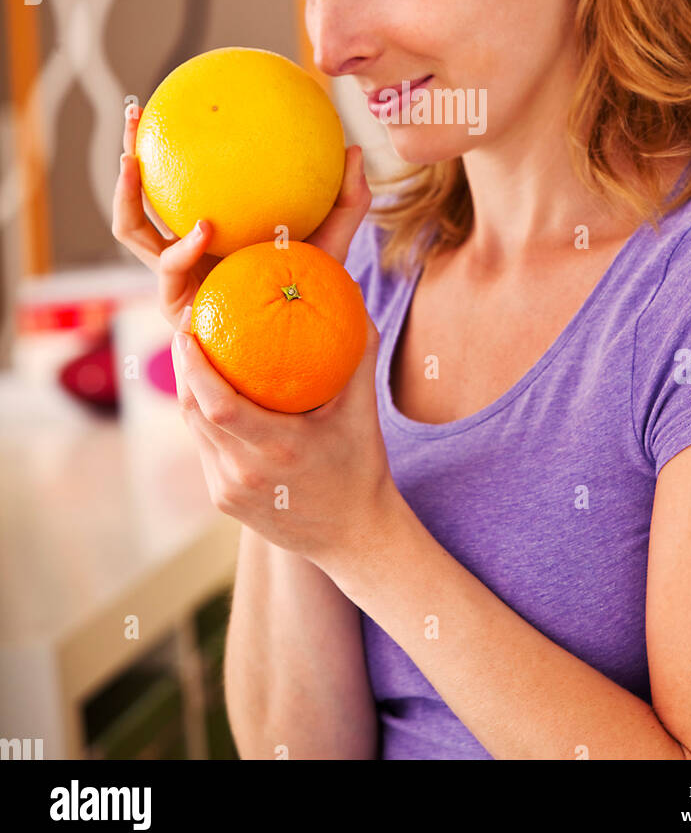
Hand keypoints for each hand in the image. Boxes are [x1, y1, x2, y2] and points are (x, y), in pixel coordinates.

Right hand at [112, 98, 370, 332]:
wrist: (308, 348)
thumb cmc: (313, 291)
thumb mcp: (330, 241)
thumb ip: (345, 201)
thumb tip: (353, 147)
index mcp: (205, 236)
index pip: (170, 189)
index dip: (159, 153)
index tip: (160, 110)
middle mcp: (180, 256)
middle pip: (135, 203)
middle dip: (126, 163)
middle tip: (134, 124)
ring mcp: (173, 281)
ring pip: (130, 232)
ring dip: (126, 197)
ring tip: (136, 165)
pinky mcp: (177, 307)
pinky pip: (171, 268)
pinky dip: (183, 246)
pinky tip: (204, 228)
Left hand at [170, 298, 393, 567]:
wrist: (355, 536)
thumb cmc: (362, 465)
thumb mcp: (364, 409)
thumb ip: (359, 352)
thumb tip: (352, 296)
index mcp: (279, 448)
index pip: (217, 404)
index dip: (194, 366)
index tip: (189, 330)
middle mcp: (246, 472)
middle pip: (194, 412)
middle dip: (183, 368)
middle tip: (187, 330)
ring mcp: (230, 490)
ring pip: (194, 430)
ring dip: (187, 392)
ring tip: (192, 355)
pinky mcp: (224, 499)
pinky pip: (205, 448)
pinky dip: (202, 417)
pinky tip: (208, 392)